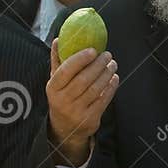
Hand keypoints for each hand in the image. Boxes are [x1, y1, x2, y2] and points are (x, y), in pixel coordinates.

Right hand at [46, 40, 117, 165]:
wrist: (64, 128)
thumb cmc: (62, 96)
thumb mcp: (56, 81)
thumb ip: (58, 60)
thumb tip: (59, 39)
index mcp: (53, 88)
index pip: (66, 71)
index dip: (80, 59)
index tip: (93, 50)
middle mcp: (63, 100)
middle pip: (84, 79)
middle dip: (99, 65)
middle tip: (108, 55)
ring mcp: (76, 111)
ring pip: (96, 89)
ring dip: (107, 74)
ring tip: (113, 64)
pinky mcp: (89, 118)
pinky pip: (104, 99)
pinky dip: (111, 87)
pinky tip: (115, 78)